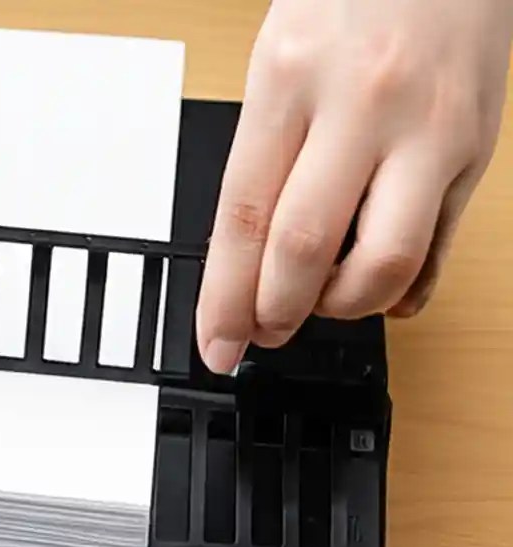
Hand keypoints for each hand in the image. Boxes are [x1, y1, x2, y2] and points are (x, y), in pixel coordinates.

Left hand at [196, 0, 512, 373]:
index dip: (225, 295)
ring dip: (344, 306)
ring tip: (321, 302)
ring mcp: (428, 130)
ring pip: (385, 260)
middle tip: (263, 330)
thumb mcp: (278, 60)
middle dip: (276, 311)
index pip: (244, 215)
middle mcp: (361, 106)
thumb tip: (247, 250)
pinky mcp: (477, 148)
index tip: (215, 340)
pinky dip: (405, 287)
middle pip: (306, 247)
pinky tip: (380, 292)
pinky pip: (440, 245)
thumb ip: (266, 151)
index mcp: (289, 80)